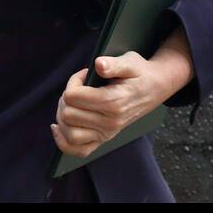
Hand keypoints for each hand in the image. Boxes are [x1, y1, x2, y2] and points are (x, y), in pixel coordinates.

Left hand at [50, 35, 194, 158]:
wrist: (155, 88)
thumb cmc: (139, 73)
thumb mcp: (129, 62)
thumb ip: (113, 64)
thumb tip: (99, 65)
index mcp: (113, 102)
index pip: (73, 96)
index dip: (73, 82)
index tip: (85, 75)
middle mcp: (110, 122)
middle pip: (68, 114)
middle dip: (66, 97)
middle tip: (79, 88)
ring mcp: (107, 134)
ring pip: (69, 133)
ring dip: (63, 116)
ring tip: (72, 103)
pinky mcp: (105, 139)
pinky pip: (78, 150)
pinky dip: (64, 141)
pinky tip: (58, 127)